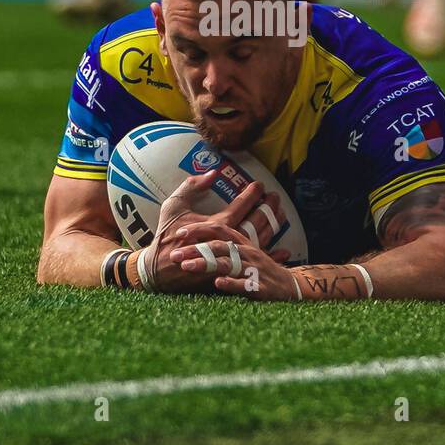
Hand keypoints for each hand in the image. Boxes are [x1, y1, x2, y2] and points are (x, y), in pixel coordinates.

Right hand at [134, 170, 271, 292]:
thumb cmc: (165, 237)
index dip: (252, 193)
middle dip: (268, 208)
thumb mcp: (173, 206)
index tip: (259, 184)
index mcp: (216, 224)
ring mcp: (231, 258)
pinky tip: (285, 250)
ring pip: (259, 240)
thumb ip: (191, 187)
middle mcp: (228, 241)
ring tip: (282, 214)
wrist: (159, 270)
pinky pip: (256, 262)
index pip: (240, 205)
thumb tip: (211, 173)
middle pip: (256, 222)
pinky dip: (271, 255)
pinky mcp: (231, 271)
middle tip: (276, 197)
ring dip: (273, 226)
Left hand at [183, 240, 299, 300]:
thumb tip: (196, 241)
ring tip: (187, 266)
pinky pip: (244, 285)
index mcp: (241, 243)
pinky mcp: (260, 288)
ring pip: (228, 264)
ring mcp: (253, 270)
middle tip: (174, 255)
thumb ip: (223, 248)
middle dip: (195, 249)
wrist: (290, 288)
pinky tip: (217, 284)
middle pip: (218, 246)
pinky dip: (231, 283)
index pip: (218, 230)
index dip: (199, 229)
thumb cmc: (259, 271)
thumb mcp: (244, 254)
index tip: (178, 233)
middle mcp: (246, 253)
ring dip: (206, 264)